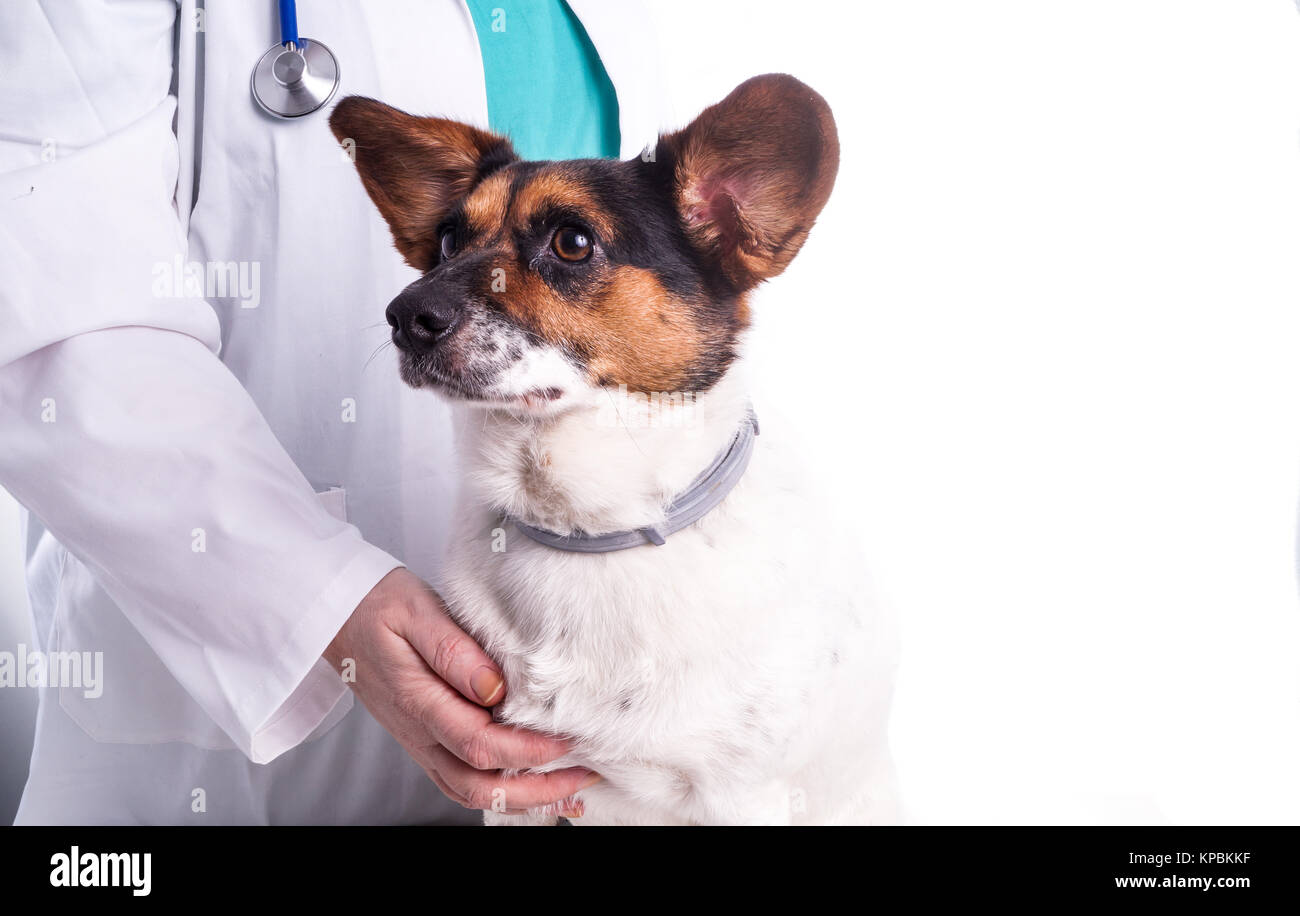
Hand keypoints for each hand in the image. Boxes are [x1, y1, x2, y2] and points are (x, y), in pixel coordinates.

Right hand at [324, 567, 597, 815]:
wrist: (337, 615)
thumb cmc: (378, 606)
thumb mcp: (417, 611)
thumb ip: (455, 651)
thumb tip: (494, 687)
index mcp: (417, 700)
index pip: (478, 744)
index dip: (527, 751)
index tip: (566, 742)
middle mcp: (418, 732)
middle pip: (478, 786)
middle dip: (535, 791)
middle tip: (581, 777)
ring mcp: (419, 742)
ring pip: (470, 791)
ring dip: (521, 797)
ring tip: (567, 789)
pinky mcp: (423, 740)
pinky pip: (460, 780)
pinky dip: (500, 790)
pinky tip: (530, 782)